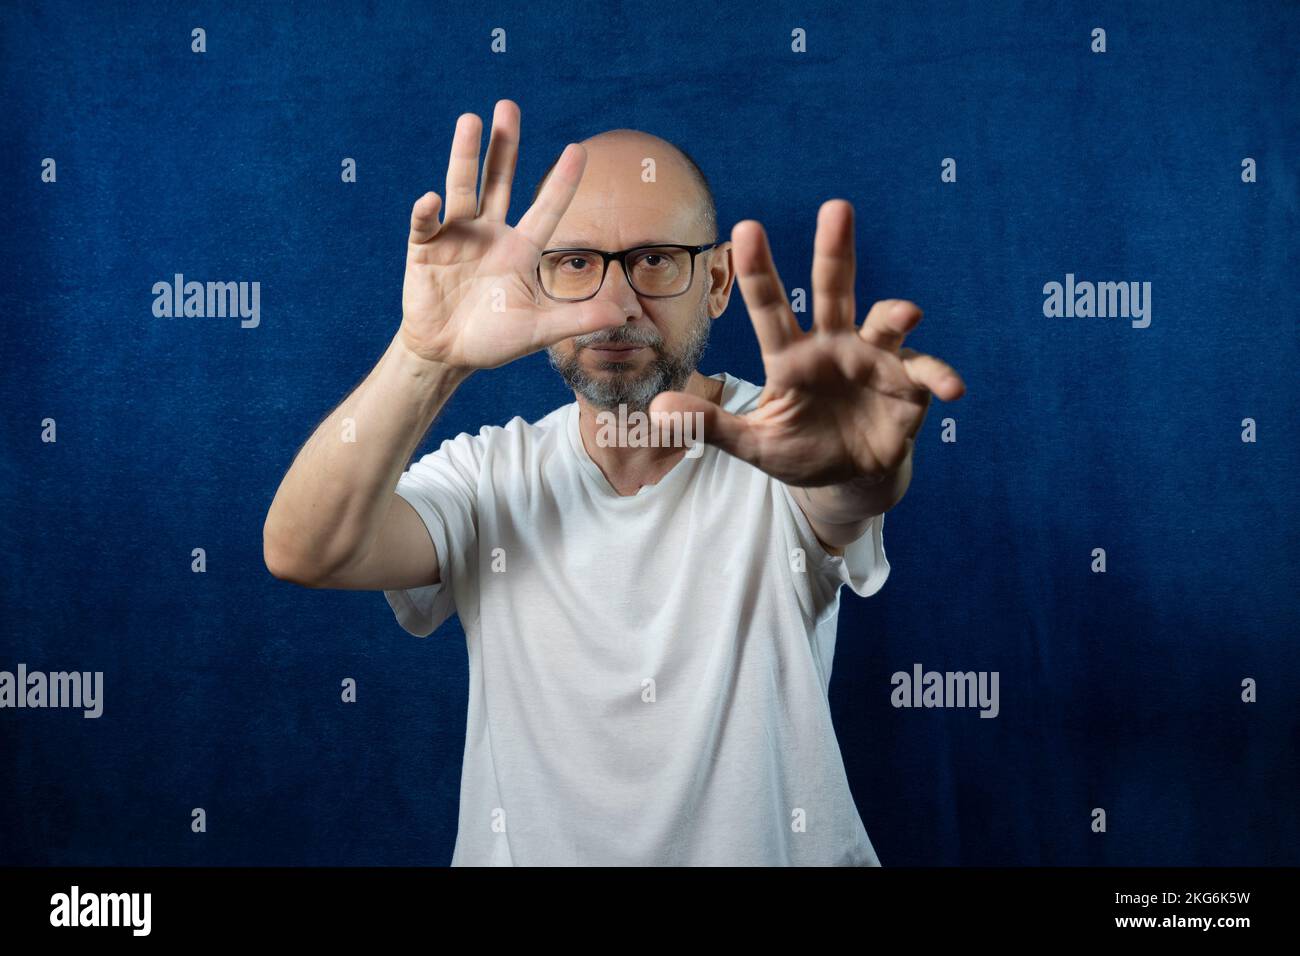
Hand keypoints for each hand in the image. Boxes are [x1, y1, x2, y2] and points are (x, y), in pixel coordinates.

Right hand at [399, 100, 623, 369]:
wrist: (447, 355)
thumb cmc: (494, 340)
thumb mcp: (540, 330)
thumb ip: (578, 319)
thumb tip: (624, 315)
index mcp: (520, 249)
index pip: (546, 208)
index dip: (562, 181)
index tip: (579, 149)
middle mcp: (490, 234)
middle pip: (499, 180)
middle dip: (503, 145)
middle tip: (508, 106)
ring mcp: (457, 238)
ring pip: (463, 187)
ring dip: (465, 156)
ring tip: (470, 120)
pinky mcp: (426, 249)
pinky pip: (425, 224)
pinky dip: (426, 212)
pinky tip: (431, 200)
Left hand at [650, 200, 964, 486]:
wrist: (847, 477)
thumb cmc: (798, 450)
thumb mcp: (751, 443)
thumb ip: (709, 425)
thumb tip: (657, 407)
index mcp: (790, 355)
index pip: (769, 307)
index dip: (758, 271)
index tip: (745, 228)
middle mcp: (833, 345)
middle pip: (832, 290)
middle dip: (834, 251)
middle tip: (836, 207)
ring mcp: (873, 362)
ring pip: (883, 326)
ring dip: (894, 317)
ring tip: (903, 314)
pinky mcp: (907, 388)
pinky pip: (924, 375)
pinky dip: (938, 377)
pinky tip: (950, 389)